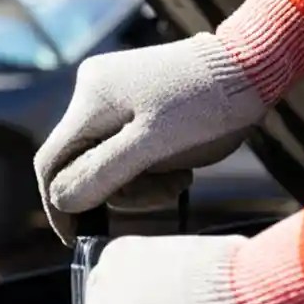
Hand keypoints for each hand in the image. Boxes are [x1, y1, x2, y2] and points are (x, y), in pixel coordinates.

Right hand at [34, 34, 262, 242]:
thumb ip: (102, 173)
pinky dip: (145, 164)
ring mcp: (110, 92)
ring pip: (103, 158)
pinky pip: (121, 144)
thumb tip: (60, 200)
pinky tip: (177, 163)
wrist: (252, 66)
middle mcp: (91, 91)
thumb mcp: (154, 146)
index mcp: (90, 101)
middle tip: (164, 193)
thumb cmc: (208, 107)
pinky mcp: (131, 96)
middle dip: (117, 190)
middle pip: (80, 163)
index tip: (78, 237)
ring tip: (179, 178)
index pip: (50, 163)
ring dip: (138, 180)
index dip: (60, 205)